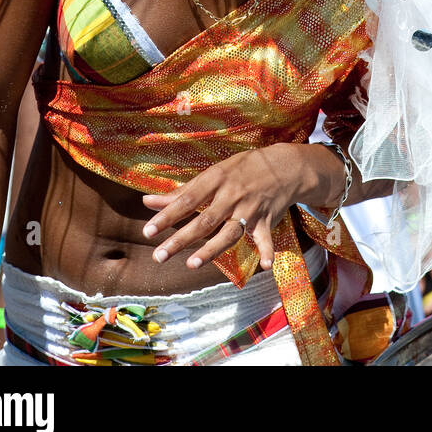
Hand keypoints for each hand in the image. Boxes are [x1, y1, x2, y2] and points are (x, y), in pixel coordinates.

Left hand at [142, 143, 341, 271]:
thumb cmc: (241, 170)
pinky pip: (266, 237)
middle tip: (158, 256)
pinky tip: (264, 265)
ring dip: (212, 249)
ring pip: (229, 232)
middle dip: (181, 239)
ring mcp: (250, 209)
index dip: (167, 216)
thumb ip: (182, 192)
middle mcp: (232, 195)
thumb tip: (148, 202)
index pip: (188, 200)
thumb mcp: (213, 174)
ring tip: (192, 264)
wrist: (284, 166)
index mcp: (217, 179)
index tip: (148, 231)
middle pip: (204, 220)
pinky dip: (267, 250)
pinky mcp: (266, 220)